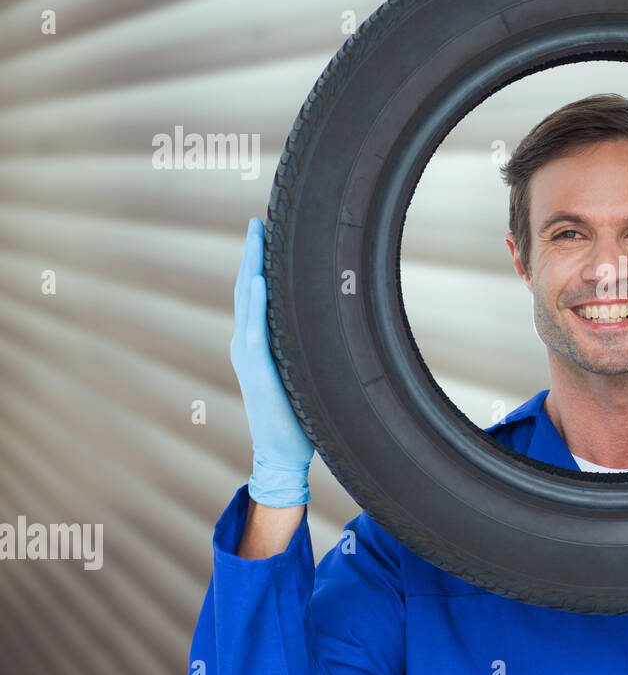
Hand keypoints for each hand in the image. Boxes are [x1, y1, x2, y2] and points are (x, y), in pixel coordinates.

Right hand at [231, 217, 314, 505]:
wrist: (282, 453)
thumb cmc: (297, 416)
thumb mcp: (303, 373)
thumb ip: (307, 348)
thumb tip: (333, 323)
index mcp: (257, 344)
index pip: (256, 294)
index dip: (259, 263)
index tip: (266, 233)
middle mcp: (247, 343)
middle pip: (247, 288)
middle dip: (253, 254)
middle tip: (258, 221)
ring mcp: (248, 355)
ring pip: (247, 301)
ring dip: (252, 266)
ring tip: (257, 236)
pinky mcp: (257, 369)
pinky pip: (255, 329)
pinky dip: (256, 302)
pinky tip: (260, 277)